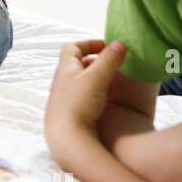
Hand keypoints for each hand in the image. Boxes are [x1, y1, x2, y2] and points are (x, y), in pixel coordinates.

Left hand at [44, 39, 126, 167]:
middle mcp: (61, 81)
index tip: (108, 47)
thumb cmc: (79, 104)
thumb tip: (120, 42)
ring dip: (96, 78)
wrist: (66, 139)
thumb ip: (109, 59)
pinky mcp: (69, 112)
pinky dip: (94, 92)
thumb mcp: (97, 78)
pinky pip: (82, 96)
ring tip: (113, 82)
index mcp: (64, 68)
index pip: (73, 47)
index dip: (90, 43)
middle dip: (96, 61)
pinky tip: (105, 100)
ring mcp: (64, 98)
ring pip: (81, 81)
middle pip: (78, 63)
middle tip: (115, 65)